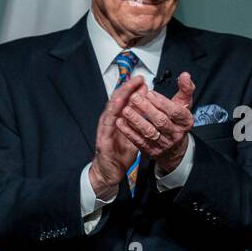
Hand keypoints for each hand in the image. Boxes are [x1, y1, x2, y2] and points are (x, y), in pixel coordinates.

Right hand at [90, 75, 146, 195]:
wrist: (110, 171)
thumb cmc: (121, 152)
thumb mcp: (134, 134)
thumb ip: (139, 121)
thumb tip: (149, 107)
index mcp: (119, 118)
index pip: (126, 100)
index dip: (133, 89)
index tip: (143, 80)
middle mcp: (110, 120)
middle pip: (118, 100)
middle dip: (128, 88)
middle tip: (138, 79)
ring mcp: (105, 128)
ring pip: (112, 108)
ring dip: (120, 97)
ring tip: (129, 87)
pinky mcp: (103, 138)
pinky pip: (107, 124)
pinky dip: (112, 113)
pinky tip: (117, 106)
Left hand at [118, 72, 195, 175]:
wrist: (174, 148)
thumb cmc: (177, 121)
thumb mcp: (184, 105)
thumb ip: (185, 89)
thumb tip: (185, 76)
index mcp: (185, 121)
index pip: (175, 111)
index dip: (162, 102)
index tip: (149, 93)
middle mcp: (176, 134)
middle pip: (161, 121)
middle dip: (146, 109)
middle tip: (134, 98)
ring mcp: (163, 144)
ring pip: (149, 132)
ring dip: (136, 120)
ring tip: (126, 110)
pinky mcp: (151, 150)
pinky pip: (139, 141)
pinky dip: (129, 132)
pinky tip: (121, 122)